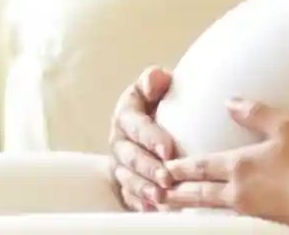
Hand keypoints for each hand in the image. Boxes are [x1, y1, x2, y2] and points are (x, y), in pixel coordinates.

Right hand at [108, 66, 179, 210]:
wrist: (155, 115)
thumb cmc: (159, 98)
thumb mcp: (155, 84)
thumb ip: (154, 79)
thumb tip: (155, 80)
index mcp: (126, 114)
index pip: (136, 125)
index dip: (151, 137)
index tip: (169, 149)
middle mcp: (119, 139)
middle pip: (130, 156)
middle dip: (148, 168)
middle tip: (167, 178)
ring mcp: (120, 163)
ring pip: (128, 178)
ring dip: (144, 188)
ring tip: (161, 197)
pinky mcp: (125, 180)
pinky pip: (128, 195)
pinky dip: (140, 202)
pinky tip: (153, 209)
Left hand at [160, 98, 288, 228]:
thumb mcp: (286, 125)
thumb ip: (256, 113)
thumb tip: (229, 102)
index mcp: (240, 164)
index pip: (202, 166)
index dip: (181, 168)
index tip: (162, 169)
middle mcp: (239, 190)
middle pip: (200, 192)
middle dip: (176, 192)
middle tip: (156, 193)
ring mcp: (250, 211)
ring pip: (210, 209)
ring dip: (188, 207)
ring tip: (173, 208)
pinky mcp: (264, 223)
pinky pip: (228, 222)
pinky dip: (211, 220)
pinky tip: (211, 220)